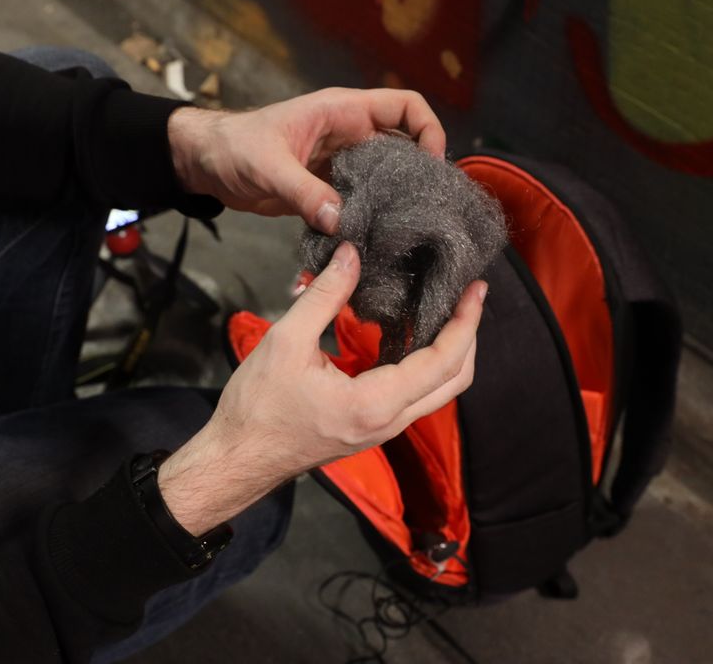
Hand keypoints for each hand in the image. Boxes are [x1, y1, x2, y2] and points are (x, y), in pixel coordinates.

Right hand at [157, 241, 485, 533]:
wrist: (236, 457)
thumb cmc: (257, 405)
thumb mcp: (286, 342)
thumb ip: (324, 296)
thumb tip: (352, 253)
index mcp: (376, 404)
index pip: (442, 362)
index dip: (465, 324)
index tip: (476, 289)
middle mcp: (390, 422)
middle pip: (455, 381)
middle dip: (468, 337)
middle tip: (470, 295)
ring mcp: (383, 429)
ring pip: (438, 392)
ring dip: (451, 352)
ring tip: (449, 309)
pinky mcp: (371, 426)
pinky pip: (416, 395)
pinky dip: (427, 365)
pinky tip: (415, 333)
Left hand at [166, 88, 445, 233]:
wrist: (203, 163)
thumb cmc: (233, 148)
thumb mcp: (268, 167)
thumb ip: (304, 192)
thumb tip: (341, 220)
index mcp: (343, 112)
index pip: (406, 107)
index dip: (429, 129)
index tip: (433, 166)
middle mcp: (350, 135)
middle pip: (406, 145)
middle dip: (421, 173)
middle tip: (430, 208)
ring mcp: (342, 163)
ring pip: (388, 176)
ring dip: (398, 199)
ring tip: (408, 229)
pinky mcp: (329, 189)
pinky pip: (363, 200)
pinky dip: (372, 217)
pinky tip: (375, 239)